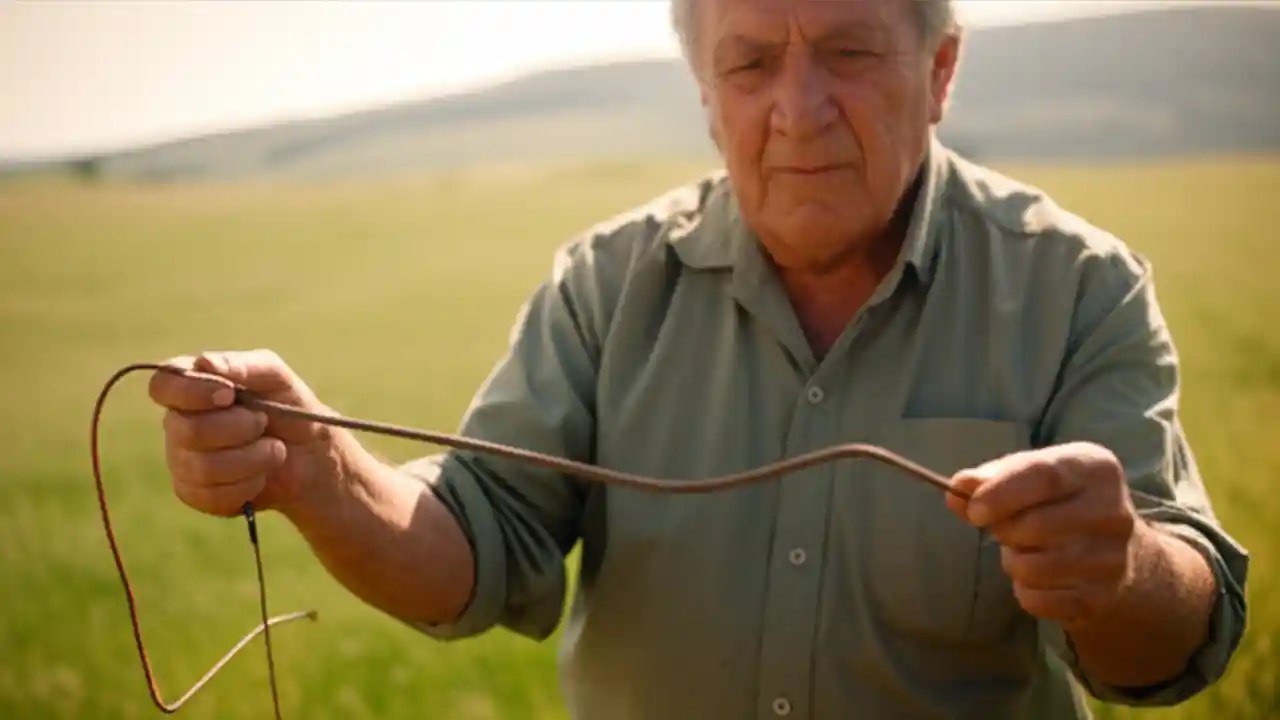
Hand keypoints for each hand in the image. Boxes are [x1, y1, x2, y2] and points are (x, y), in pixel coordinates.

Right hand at [149, 349, 347, 516]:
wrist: (311, 456)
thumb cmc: (288, 407)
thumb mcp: (276, 377)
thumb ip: (244, 365)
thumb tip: (204, 362)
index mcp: (191, 387)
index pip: (162, 385)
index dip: (191, 391)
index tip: (228, 395)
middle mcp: (178, 422)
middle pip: (186, 430)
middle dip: (238, 428)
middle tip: (263, 423)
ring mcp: (182, 460)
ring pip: (202, 467)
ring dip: (251, 458)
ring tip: (273, 450)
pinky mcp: (194, 493)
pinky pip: (211, 495)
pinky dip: (247, 485)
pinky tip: (261, 476)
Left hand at [946, 442, 1151, 629]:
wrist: (1118, 552)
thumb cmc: (1059, 502)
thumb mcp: (1030, 476)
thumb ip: (991, 478)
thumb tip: (958, 487)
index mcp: (1095, 468)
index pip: (1044, 476)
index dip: (1002, 492)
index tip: (973, 510)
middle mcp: (1113, 512)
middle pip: (1035, 526)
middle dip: (1004, 530)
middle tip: (1004, 528)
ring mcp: (1112, 559)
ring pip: (1033, 568)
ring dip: (1014, 562)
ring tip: (1026, 551)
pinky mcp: (1101, 598)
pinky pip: (1038, 600)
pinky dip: (1025, 592)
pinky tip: (1039, 578)